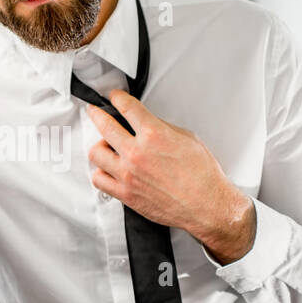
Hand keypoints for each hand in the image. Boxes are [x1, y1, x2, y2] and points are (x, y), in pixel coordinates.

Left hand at [86, 91, 256, 264]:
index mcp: (154, 135)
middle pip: (104, 126)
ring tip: (105, 145)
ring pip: (96, 153)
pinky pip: (99, 179)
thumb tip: (146, 123)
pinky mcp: (125, 194)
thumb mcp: (187, 138)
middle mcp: (137, 153)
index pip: (127, 107)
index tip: (114, 96)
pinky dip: (100, 172)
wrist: (206, 205)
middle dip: (97, 113)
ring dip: (99, 145)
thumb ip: (162, 128)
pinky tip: (106, 169)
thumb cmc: (202, 175)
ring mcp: (128, 174)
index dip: (117, 97)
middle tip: (95, 111)